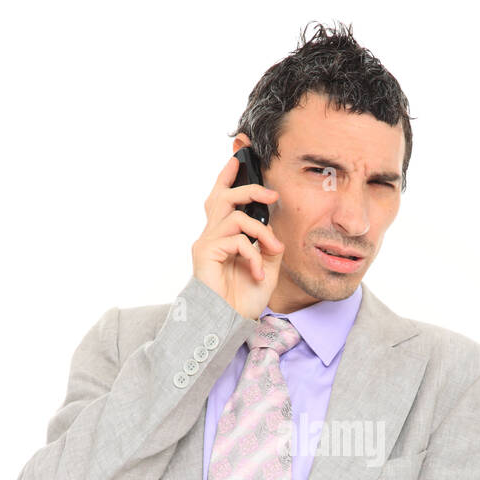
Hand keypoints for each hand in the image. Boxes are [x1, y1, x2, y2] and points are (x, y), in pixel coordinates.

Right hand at [192, 154, 284, 318]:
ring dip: (262, 231)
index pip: (223, 199)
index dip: (228, 176)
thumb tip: (273, 229)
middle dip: (249, 188)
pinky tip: (258, 273)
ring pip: (236, 215)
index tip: (238, 157)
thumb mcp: (266, 266)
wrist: (229, 322)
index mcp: (224, 236)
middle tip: (272, 194)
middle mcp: (212, 235)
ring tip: (273, 250)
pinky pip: (237, 240)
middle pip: (224, 196)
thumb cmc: (243, 298)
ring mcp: (207, 243)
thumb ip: (268, 244)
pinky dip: (254, 255)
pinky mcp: (206, 252)